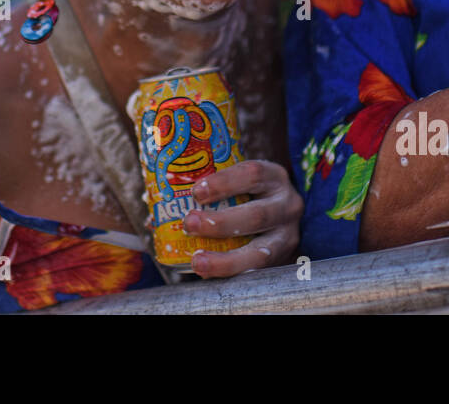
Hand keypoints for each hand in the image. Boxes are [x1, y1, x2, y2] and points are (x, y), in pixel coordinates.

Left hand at [179, 159, 301, 278]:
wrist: (280, 217)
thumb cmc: (249, 194)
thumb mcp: (242, 181)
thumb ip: (212, 186)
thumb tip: (160, 194)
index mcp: (273, 177)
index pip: (253, 173)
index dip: (225, 182)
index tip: (197, 192)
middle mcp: (287, 204)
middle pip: (257, 215)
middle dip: (220, 223)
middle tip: (189, 223)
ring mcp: (288, 235)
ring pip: (260, 252)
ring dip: (225, 259)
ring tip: (198, 260)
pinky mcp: (283, 260)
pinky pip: (258, 272)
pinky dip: (233, 274)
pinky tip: (210, 274)